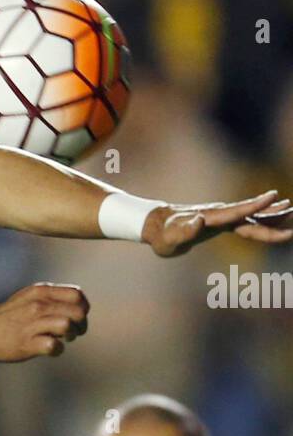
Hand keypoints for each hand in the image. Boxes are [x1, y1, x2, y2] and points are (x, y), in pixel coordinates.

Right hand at [0, 282, 88, 361]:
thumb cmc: (10, 316)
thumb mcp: (30, 296)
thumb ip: (52, 297)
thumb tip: (78, 305)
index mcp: (41, 292)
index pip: (77, 295)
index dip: (82, 308)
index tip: (75, 318)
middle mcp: (38, 305)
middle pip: (78, 312)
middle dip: (81, 325)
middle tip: (72, 333)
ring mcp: (32, 324)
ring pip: (67, 326)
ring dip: (71, 336)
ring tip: (61, 339)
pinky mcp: (27, 343)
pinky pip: (53, 346)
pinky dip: (57, 350)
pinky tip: (49, 349)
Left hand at [143, 191, 292, 257]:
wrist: (156, 225)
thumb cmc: (161, 235)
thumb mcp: (170, 237)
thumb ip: (184, 230)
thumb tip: (198, 220)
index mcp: (212, 218)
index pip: (238, 213)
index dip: (256, 207)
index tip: (274, 197)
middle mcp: (221, 214)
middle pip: (251, 215)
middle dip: (273, 216)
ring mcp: (222, 218)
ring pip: (252, 217)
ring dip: (271, 215)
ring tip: (292, 210)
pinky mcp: (221, 223)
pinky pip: (246, 222)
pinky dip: (261, 220)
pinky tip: (273, 218)